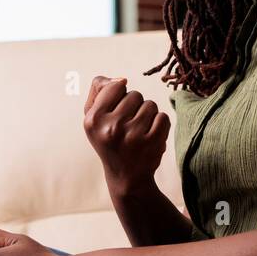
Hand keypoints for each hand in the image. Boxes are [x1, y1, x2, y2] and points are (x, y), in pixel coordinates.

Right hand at [83, 75, 170, 189]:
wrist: (126, 176)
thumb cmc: (109, 140)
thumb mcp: (94, 119)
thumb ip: (99, 92)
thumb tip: (121, 79)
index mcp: (93, 120)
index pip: (116, 86)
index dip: (119, 95)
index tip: (116, 111)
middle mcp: (112, 127)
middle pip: (135, 94)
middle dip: (134, 106)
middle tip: (127, 126)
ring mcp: (134, 135)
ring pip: (150, 104)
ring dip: (147, 115)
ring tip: (138, 132)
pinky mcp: (153, 142)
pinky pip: (163, 116)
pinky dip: (159, 124)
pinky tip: (149, 136)